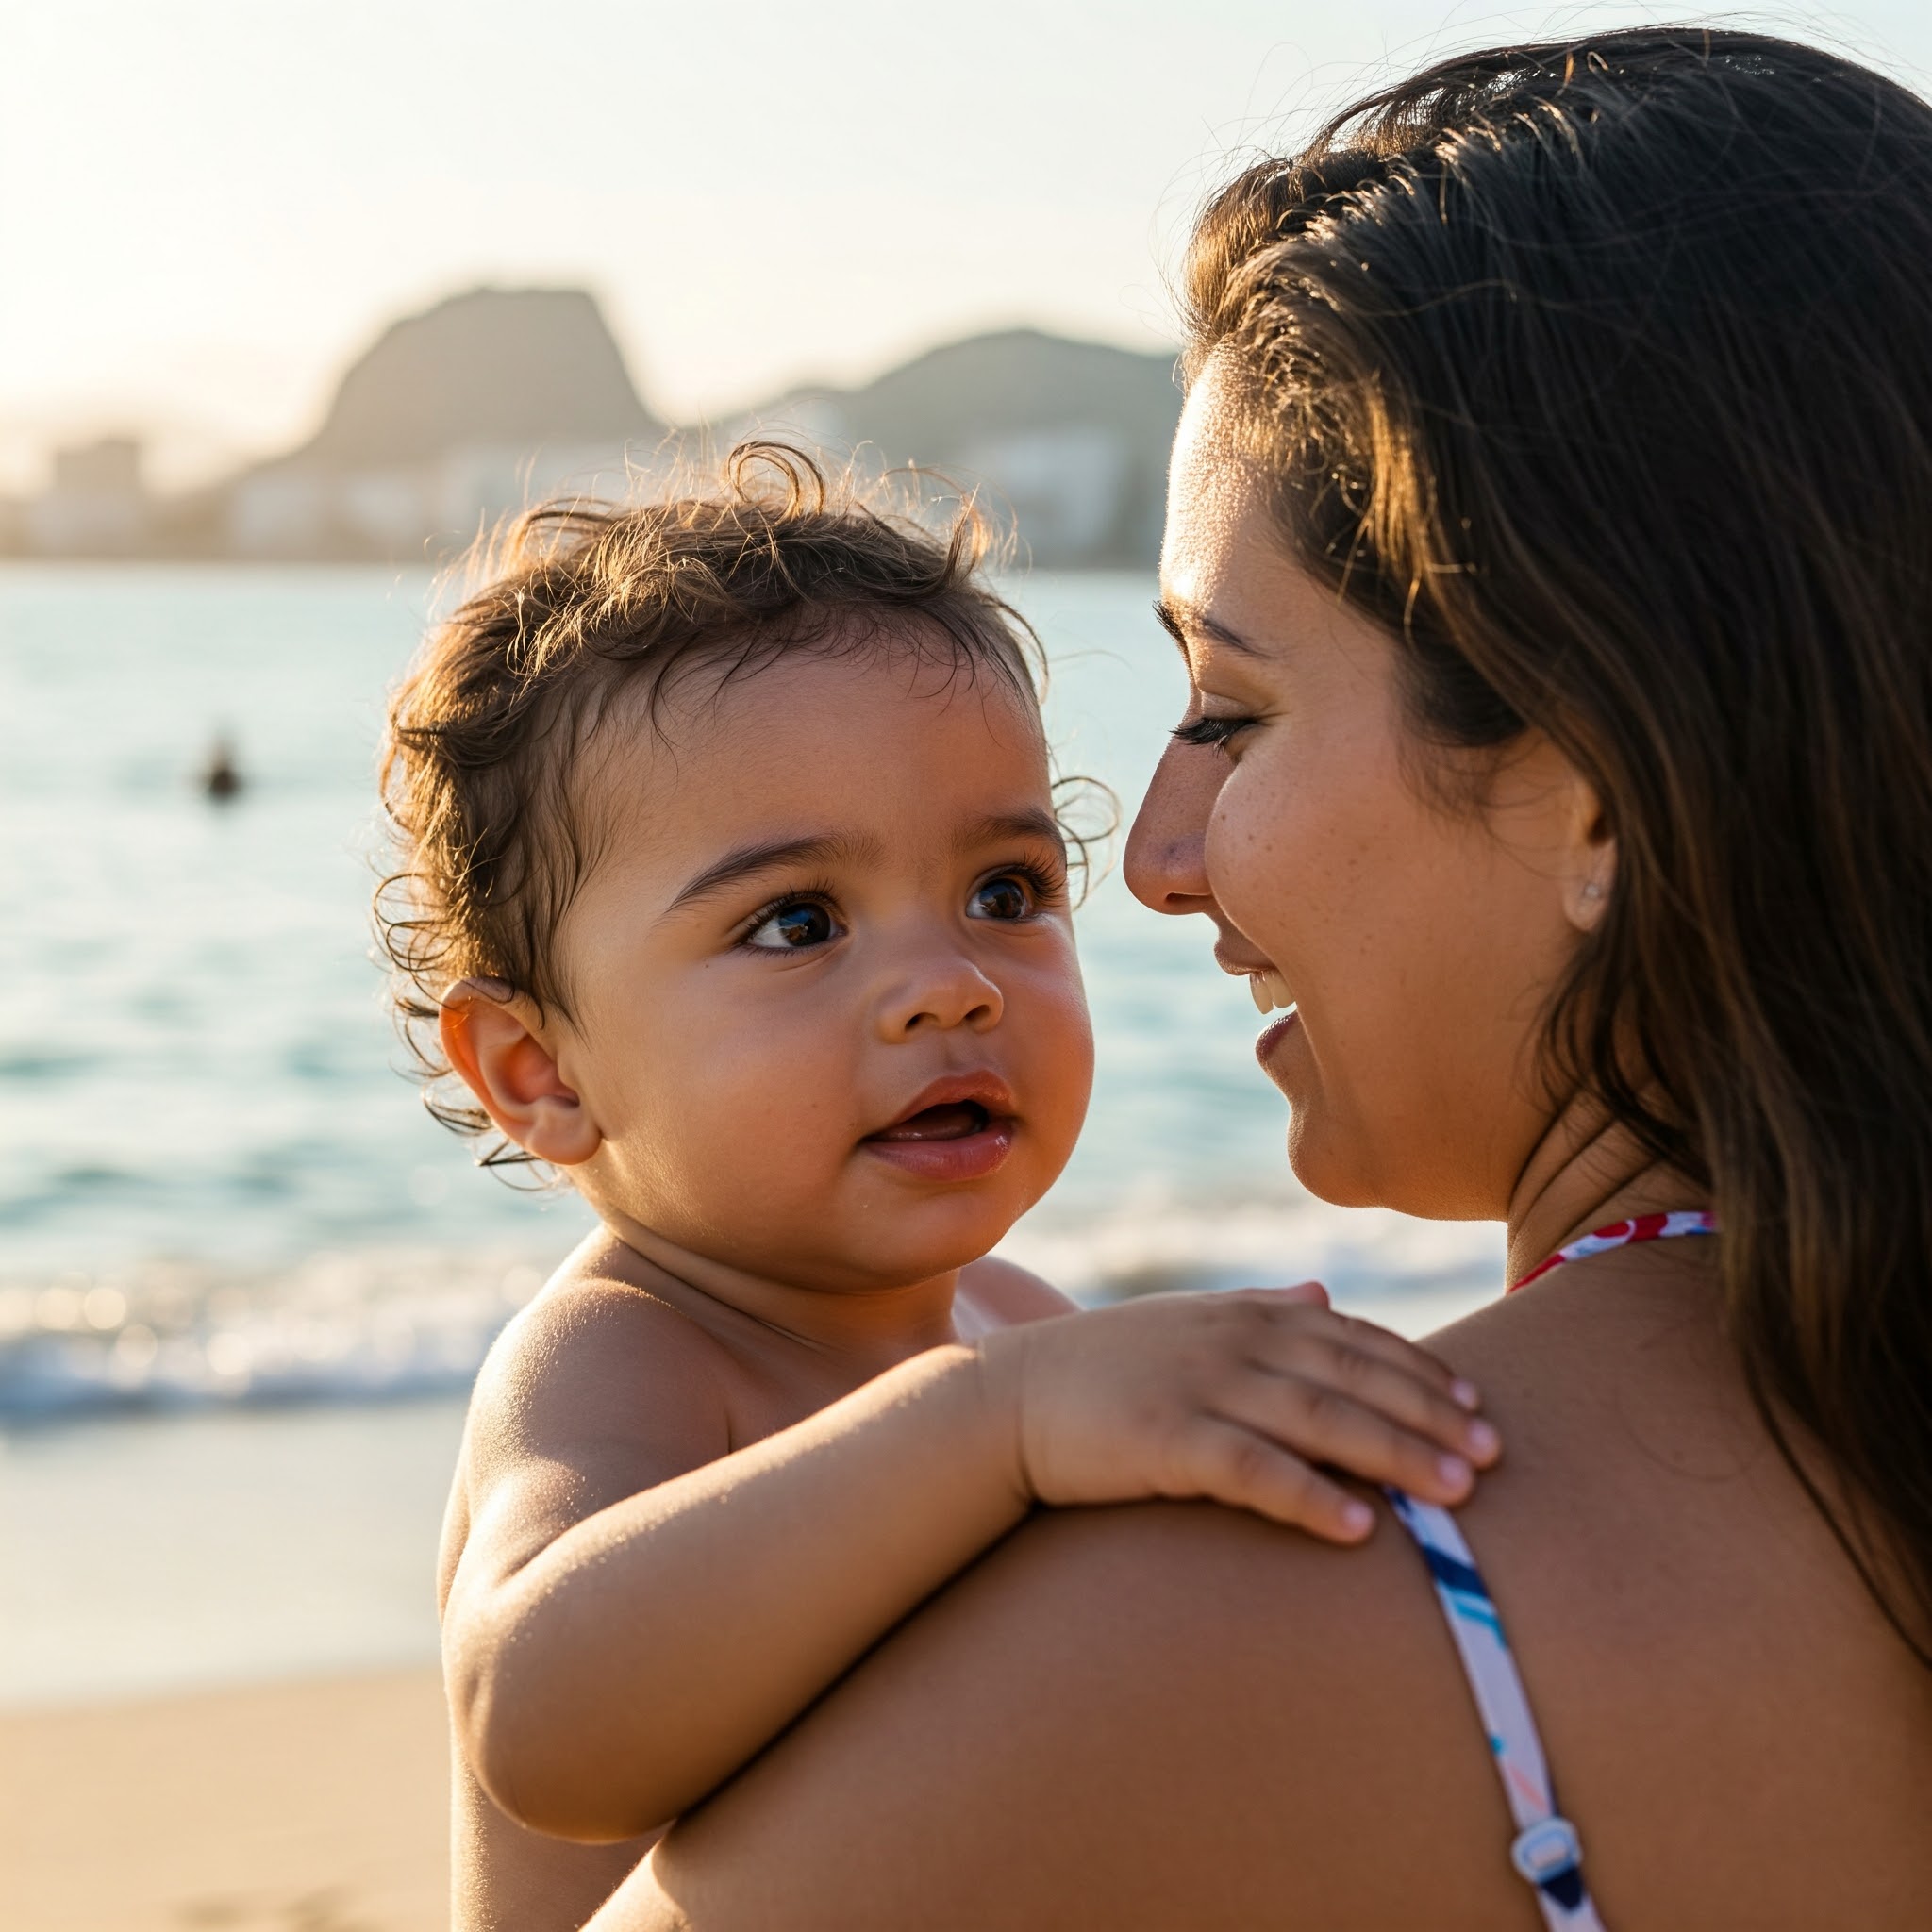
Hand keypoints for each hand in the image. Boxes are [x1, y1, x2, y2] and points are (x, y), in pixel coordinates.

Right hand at [976, 1285, 1497, 1542]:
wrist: (1009, 1398)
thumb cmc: (1105, 1366)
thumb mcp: (1189, 1321)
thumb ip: (1261, 1305)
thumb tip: (1324, 1289)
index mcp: (1245, 1312)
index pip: (1353, 1338)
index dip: (1419, 1371)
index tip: (1475, 1406)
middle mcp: (1233, 1341)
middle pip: (1352, 1377)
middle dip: (1428, 1416)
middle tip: (1492, 1457)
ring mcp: (1200, 1387)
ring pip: (1319, 1421)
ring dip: (1393, 1455)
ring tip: (1455, 1494)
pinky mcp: (1166, 1440)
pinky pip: (1253, 1470)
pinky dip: (1310, 1496)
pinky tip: (1359, 1528)